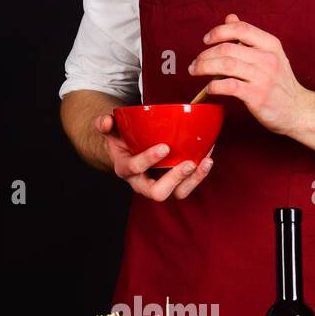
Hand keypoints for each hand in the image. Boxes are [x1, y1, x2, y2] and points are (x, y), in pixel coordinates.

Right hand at [94, 114, 213, 201]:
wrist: (128, 154)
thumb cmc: (122, 141)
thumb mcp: (111, 131)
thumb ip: (105, 124)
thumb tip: (106, 121)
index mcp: (125, 169)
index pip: (135, 168)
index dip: (148, 159)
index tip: (164, 147)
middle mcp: (142, 184)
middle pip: (158, 193)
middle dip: (174, 179)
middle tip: (188, 163)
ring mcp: (160, 186)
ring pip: (177, 194)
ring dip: (194, 180)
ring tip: (205, 162)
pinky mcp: (174, 185)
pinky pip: (188, 185)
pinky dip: (200, 174)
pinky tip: (208, 158)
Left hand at [189, 13, 311, 133]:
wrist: (297, 109)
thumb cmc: (279, 82)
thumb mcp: (269, 54)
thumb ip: (249, 36)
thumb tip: (230, 18)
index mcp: (270, 45)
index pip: (241, 28)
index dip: (219, 31)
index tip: (206, 40)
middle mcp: (268, 59)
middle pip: (228, 48)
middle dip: (205, 55)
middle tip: (196, 63)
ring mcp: (263, 78)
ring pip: (226, 65)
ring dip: (204, 67)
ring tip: (195, 71)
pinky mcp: (257, 96)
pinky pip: (229, 86)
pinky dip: (214, 86)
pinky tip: (209, 88)